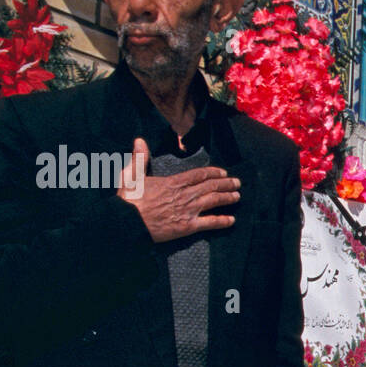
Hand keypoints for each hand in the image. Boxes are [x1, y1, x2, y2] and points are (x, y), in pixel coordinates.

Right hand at [123, 137, 241, 242]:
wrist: (128, 223)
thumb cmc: (128, 200)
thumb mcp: (131, 175)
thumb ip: (139, 158)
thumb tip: (139, 140)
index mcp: (173, 182)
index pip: (198, 175)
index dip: (213, 173)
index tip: (223, 172)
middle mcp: (184, 195)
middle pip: (210, 186)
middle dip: (225, 184)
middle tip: (237, 183)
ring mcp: (187, 210)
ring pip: (213, 201)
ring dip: (227, 198)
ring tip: (237, 196)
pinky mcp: (187, 226)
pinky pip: (209, 223)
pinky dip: (222, 221)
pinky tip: (231, 220)